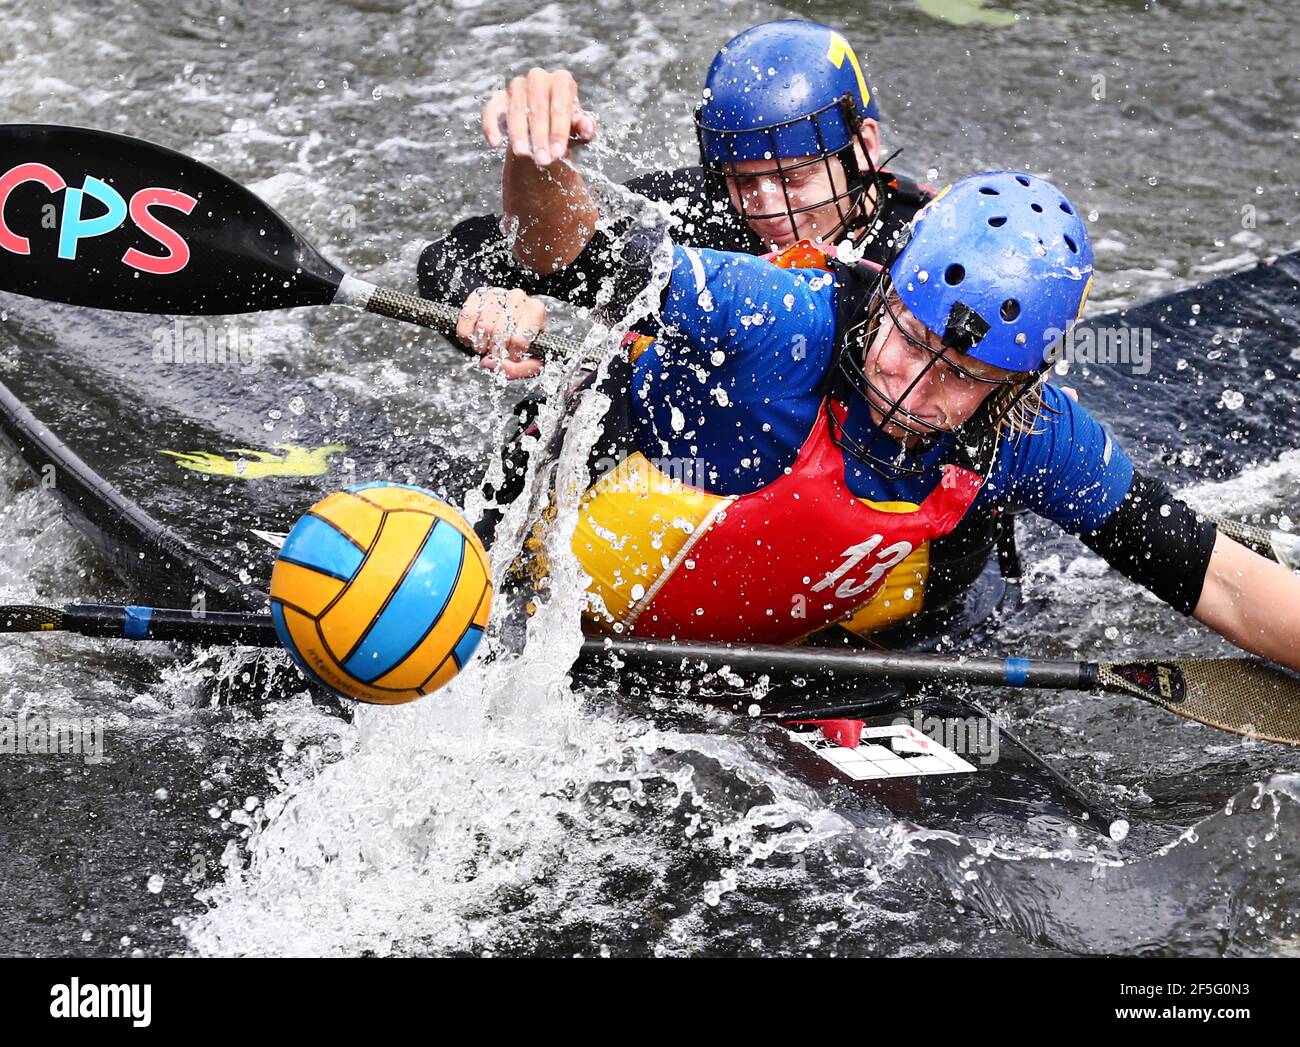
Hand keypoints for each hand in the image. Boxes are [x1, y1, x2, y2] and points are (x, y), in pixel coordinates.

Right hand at [455, 287, 545, 379]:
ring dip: (480, 344)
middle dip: (494, 351)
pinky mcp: (479, 295)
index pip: (519, 340)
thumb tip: (488, 362)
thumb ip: (516, 369)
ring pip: (483, 326)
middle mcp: (518, 298)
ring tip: (485, 346)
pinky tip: (472, 339)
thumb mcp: (531, 360)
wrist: (514, 322)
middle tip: (495, 353)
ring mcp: (498, 294)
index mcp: (536, 311)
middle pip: (499, 334)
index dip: (511, 354)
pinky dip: (466, 333)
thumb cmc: (525, 342)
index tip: (510, 356)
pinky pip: (467, 316)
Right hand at [482, 68, 596, 166]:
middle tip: (542, 160)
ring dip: (519, 133)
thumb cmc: (565, 127)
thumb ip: (584, 129)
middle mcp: (538, 78)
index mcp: (562, 81)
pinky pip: (491, 109)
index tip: (558, 153)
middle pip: (537, 107)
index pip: (560, 105)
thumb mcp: (578, 130)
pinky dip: (491, 126)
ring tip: (524, 155)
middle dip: (540, 136)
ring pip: (515, 109)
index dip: (559, 131)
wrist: (545, 131)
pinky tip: (495, 143)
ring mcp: (517, 86)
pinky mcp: (499, 98)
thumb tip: (587, 127)